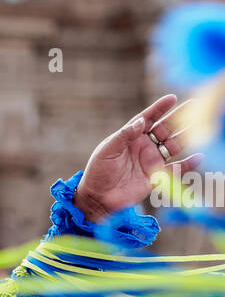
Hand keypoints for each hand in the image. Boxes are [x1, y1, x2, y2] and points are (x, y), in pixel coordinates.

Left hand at [74, 94, 201, 221]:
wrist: (98, 197)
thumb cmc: (99, 171)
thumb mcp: (107, 150)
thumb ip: (124, 135)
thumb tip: (141, 121)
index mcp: (131, 137)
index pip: (148, 118)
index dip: (159, 108)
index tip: (172, 98)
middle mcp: (144, 146)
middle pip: (165, 129)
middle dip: (178, 118)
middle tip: (193, 106)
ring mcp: (151, 161)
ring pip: (173, 145)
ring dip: (185, 136)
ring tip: (198, 127)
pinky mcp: (156, 177)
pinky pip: (175, 169)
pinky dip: (187, 164)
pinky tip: (198, 157)